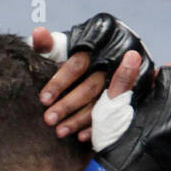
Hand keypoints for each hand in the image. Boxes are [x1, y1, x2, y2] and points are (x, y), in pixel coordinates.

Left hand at [31, 17, 170, 141]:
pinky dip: (96, 127)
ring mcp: (125, 79)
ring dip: (79, 120)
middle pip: (90, 86)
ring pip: (101, 103)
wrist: (106, 59)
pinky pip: (115, 115)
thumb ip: (49, 44)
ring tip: (60, 132)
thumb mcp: (63, 47)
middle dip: (68, 105)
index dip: (60, 82)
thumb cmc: (75, 55)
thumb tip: (38, 32)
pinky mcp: (132, 95)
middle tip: (48, 120)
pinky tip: (81, 137)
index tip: (44, 99)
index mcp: (98, 43)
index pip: (78, 64)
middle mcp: (114, 60)